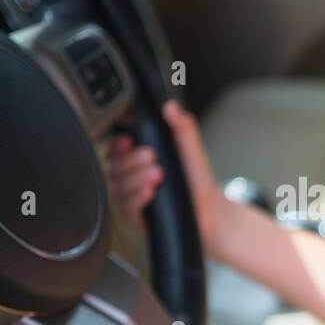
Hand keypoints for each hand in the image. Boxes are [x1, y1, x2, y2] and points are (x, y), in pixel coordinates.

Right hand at [101, 99, 225, 254]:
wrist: (210, 210)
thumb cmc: (196, 180)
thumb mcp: (190, 149)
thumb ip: (181, 126)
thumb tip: (171, 106)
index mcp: (137, 159)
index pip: (115, 149)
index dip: (118, 144)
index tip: (129, 141)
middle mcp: (130, 178)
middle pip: (114, 167)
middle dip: (132, 160)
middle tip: (152, 156)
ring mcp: (131, 198)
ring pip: (118, 187)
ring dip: (136, 179)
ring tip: (158, 174)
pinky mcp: (135, 218)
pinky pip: (126, 209)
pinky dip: (137, 198)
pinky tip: (150, 192)